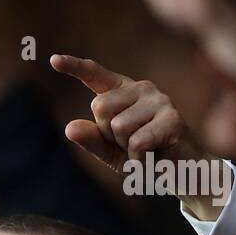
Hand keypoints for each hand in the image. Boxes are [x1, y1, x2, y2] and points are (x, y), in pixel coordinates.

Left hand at [52, 53, 226, 218]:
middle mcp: (142, 89)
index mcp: (124, 93)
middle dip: (108, 135)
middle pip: (99, 107)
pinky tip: (153, 158)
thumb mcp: (111, 152)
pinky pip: (136, 143)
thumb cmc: (145, 158)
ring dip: (126, 149)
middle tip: (131, 144)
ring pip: (117, 127)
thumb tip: (70, 128)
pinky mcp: (173, 119)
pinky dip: (139, 160)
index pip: (96, 76)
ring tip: (145, 150)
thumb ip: (92, 140)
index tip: (53, 60)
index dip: (75, 67)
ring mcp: (160, 101)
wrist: (182, 174)